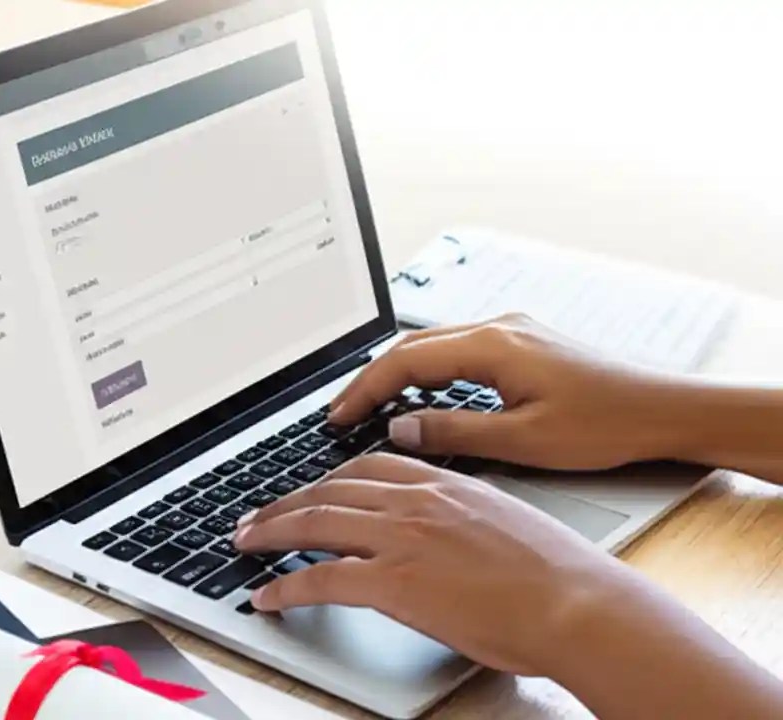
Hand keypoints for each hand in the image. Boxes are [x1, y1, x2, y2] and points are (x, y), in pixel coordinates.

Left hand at [233, 453, 637, 674]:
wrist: (579, 604)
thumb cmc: (558, 575)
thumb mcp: (505, 522)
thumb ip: (462, 516)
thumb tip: (443, 532)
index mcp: (444, 483)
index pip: (367, 466)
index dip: (326, 478)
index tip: (306, 489)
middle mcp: (416, 501)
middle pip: (329, 489)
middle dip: (283, 502)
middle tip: (256, 518)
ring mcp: (401, 538)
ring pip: (314, 522)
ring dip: (270, 532)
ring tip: (245, 544)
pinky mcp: (394, 582)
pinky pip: (320, 578)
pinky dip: (286, 586)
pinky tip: (269, 596)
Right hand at [329, 313, 685, 470]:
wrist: (667, 410)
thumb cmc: (608, 425)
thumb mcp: (524, 441)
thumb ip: (455, 431)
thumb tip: (401, 427)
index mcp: (494, 346)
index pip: (405, 361)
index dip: (364, 390)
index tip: (337, 416)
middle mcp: (499, 328)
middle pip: (412, 346)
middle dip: (370, 379)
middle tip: (341, 413)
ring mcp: (512, 331)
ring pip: (433, 345)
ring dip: (396, 374)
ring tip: (369, 407)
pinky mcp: (523, 344)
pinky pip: (457, 350)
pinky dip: (426, 371)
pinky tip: (419, 395)